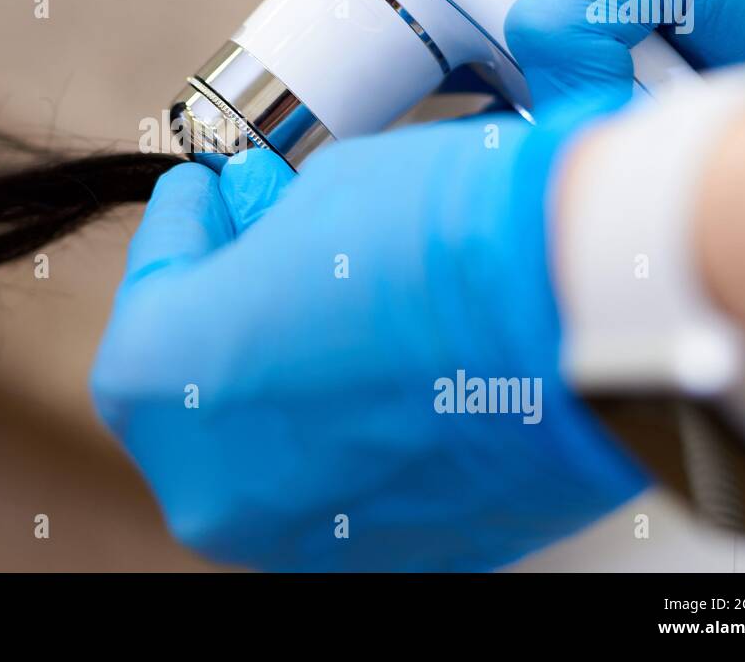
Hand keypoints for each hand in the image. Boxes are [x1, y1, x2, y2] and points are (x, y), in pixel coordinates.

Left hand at [91, 113, 643, 570]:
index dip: (187, 222)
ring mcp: (303, 538)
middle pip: (197, 376)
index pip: (153, 281)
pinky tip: (388, 363)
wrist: (591, 317)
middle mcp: (213, 486)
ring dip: (285, 367)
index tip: (210, 190)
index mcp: (159, 382)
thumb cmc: (446, 242)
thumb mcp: (314, 198)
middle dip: (226, 297)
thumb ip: (259, 238)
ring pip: (268, 441)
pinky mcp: (397, 555)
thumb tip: (263, 241)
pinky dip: (349, 424)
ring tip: (335, 296)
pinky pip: (343, 481)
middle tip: (264, 230)